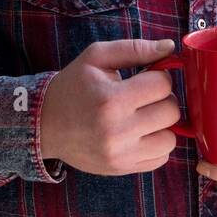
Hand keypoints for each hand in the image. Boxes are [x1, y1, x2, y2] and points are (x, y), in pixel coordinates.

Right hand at [39, 38, 181, 174]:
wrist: (45, 125)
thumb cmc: (73, 86)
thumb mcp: (96, 57)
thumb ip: (135, 48)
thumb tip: (170, 47)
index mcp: (111, 99)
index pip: (163, 84)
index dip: (158, 76)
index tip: (144, 78)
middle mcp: (118, 131)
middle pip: (171, 112)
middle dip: (162, 99)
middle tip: (143, 97)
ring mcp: (122, 155)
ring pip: (171, 139)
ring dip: (162, 125)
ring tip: (143, 117)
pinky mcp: (123, 169)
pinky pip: (161, 158)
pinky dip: (156, 145)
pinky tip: (139, 134)